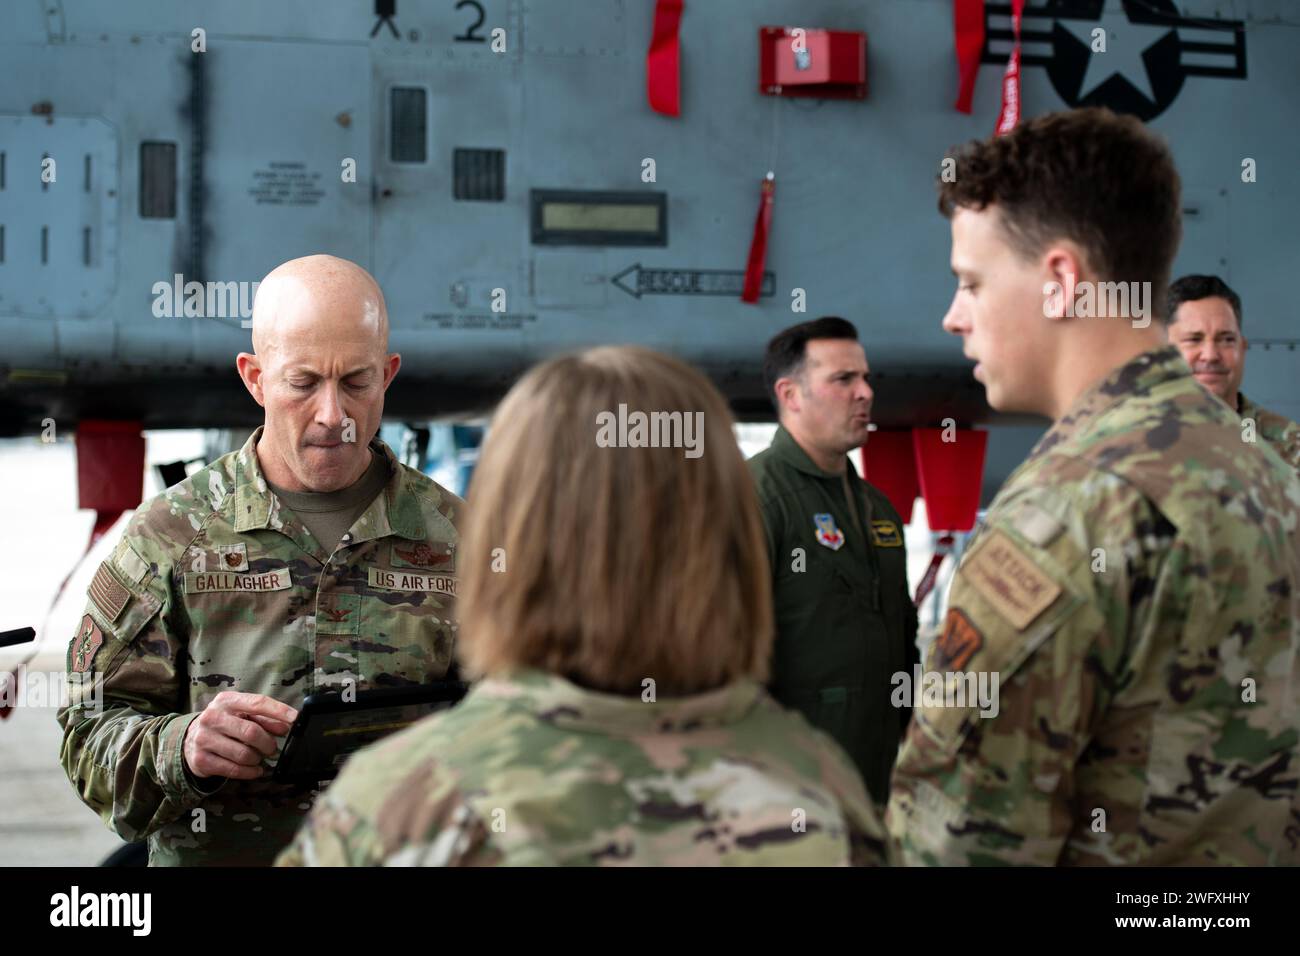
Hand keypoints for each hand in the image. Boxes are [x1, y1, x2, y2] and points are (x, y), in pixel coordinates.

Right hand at [182, 692, 298, 780]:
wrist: (188, 739)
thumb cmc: (224, 723)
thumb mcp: (241, 714)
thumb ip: (265, 719)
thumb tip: (285, 727)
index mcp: (226, 701)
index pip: (257, 703)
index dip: (279, 711)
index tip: (295, 718)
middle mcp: (212, 717)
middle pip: (251, 732)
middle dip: (268, 743)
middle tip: (272, 749)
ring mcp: (204, 739)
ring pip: (243, 754)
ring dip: (258, 759)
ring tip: (258, 757)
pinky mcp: (201, 760)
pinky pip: (233, 770)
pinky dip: (250, 772)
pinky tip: (254, 769)